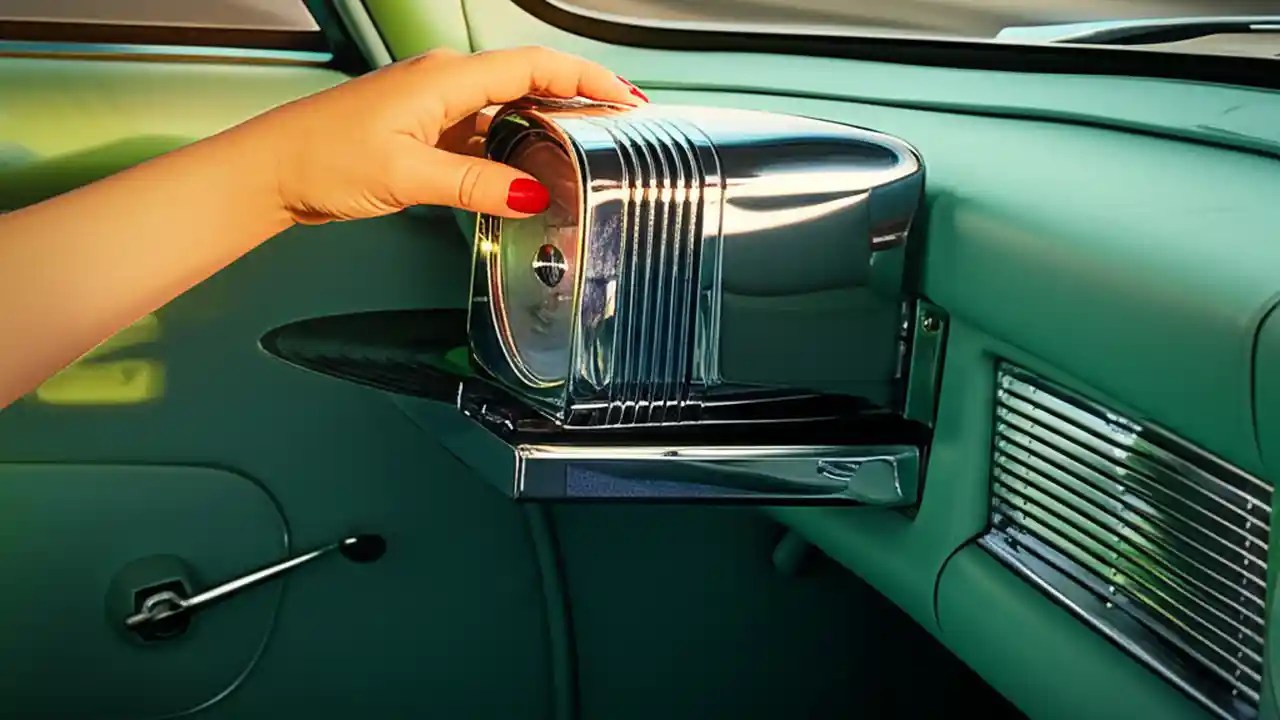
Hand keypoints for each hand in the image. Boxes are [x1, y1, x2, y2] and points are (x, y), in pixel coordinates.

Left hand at [251, 46, 647, 223]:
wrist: (272, 170)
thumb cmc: (323, 158)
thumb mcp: (408, 176)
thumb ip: (476, 183)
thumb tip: (533, 193)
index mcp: (445, 79)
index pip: (534, 67)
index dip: (586, 80)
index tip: (626, 98)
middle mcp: (444, 83)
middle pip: (528, 82)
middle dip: (578, 100)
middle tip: (620, 127)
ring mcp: (434, 107)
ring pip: (507, 110)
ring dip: (547, 127)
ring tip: (585, 153)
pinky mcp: (423, 131)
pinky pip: (483, 133)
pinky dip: (513, 148)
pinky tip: (527, 174)